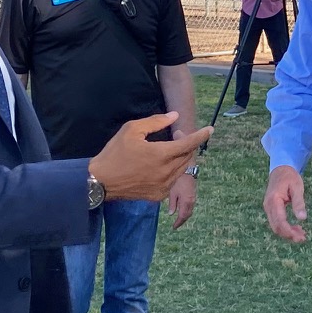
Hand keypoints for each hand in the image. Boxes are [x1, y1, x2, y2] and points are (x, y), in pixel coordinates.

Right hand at [91, 113, 212, 201]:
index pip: (188, 144)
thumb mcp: (132, 130)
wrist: (100, 182)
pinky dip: (171, 171)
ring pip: (181, 169)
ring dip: (179, 158)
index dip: (201, 136)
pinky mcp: (158, 195)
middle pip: (186, 156)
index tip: (210, 129)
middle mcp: (166, 172)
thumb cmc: (115, 153)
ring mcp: (163, 186)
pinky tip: (159, 166)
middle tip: (175, 135)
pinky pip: (172, 181)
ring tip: (167, 150)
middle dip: (186, 143)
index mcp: (161, 154)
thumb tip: (175, 116)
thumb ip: (156, 122)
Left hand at [166, 171, 196, 228]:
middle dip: (182, 221)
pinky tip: (182, 210)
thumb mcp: (172, 192)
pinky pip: (191, 206)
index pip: (182, 216)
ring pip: (190, 211)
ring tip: (179, 219)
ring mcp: (193, 198)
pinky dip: (186, 210)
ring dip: (185, 216)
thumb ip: (172, 204)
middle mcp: (191, 201)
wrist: (187, 171)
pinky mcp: (193, 195)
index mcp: (186, 202)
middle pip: (187, 215)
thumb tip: (171, 214)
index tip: (174, 227)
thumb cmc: (178, 180)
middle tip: (176, 225)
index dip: (178, 223)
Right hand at [264, 164, 308, 242]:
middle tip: (303, 238)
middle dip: (289, 235)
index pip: (280, 222)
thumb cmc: (290, 177)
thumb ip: (299, 203)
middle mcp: (268, 206)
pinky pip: (276, 222)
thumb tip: (302, 218)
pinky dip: (285, 227)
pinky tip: (296, 228)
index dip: (289, 232)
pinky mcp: (271, 209)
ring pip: (276, 226)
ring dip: (287, 233)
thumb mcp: (297, 187)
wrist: (280, 169)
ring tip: (302, 234)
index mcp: (274, 201)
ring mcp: (268, 208)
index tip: (300, 237)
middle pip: (276, 227)